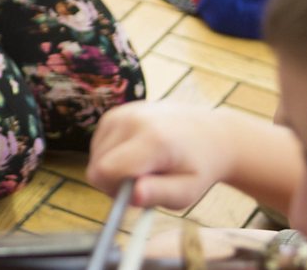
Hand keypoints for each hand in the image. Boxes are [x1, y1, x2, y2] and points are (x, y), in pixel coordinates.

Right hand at [86, 102, 237, 208]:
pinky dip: (111, 154)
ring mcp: (122, 112)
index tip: (134, 195)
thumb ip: (159, 194)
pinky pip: (99, 143)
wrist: (211, 134)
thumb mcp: (187, 190)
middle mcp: (132, 120)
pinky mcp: (116, 112)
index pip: (105, 170)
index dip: (113, 190)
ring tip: (141, 168)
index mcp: (153, 140)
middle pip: (96, 165)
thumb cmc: (199, 167)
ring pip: (95, 154)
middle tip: (141, 185)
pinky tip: (135, 155)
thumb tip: (132, 195)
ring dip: (112, 168)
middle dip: (112, 182)